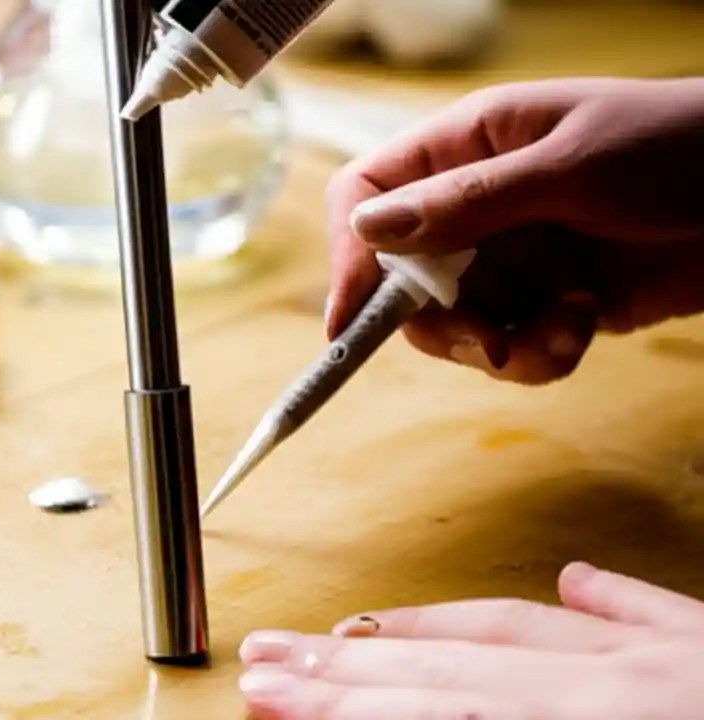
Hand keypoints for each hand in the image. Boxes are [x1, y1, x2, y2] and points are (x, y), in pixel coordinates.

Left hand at [238, 561, 703, 717]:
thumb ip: (648, 613)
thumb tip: (584, 577)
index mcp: (626, 664)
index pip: (493, 633)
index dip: (409, 630)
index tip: (339, 631)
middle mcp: (595, 694)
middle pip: (446, 671)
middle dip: (345, 667)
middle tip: (259, 662)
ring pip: (447, 713)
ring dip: (351, 709)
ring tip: (270, 699)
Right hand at [324, 77, 703, 384]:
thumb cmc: (679, 147)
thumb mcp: (571, 167)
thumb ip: (467, 202)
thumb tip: (369, 229)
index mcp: (469, 147)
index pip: (370, 196)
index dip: (351, 252)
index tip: (352, 313)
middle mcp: (479, 205)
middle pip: (405, 280)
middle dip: (440, 322)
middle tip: (486, 341)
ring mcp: (517, 256)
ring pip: (458, 325)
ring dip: (501, 346)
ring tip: (563, 332)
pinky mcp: (553, 302)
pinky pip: (513, 347)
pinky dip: (540, 354)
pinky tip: (586, 327)